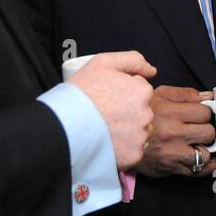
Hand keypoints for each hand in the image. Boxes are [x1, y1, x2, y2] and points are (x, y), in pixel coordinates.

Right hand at [68, 51, 156, 170]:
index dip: (124, 93)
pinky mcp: (133, 155)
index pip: (141, 91)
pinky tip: (108, 142)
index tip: (109, 97)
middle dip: (128, 112)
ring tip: (105, 129)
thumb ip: (132, 60)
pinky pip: (133, 151)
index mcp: (142, 91)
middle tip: (106, 114)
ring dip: (128, 131)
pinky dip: (123, 148)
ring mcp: (140, 136)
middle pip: (142, 112)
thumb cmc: (81, 93)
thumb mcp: (103, 62)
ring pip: (139, 131)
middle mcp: (146, 114)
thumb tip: (151, 70)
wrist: (64, 125)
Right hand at [137, 86, 215, 177]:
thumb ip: (184, 94)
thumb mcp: (157, 95)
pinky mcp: (171, 168)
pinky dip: (207, 166)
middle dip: (205, 129)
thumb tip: (207, 97)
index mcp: (168, 112)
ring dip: (204, 148)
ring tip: (196, 143)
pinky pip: (199, 171)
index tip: (200, 115)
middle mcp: (171, 133)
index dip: (204, 112)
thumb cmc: (139, 116)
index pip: (204, 112)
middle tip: (197, 128)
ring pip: (206, 153)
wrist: (117, 139)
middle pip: (208, 132)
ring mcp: (172, 153)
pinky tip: (207, 159)